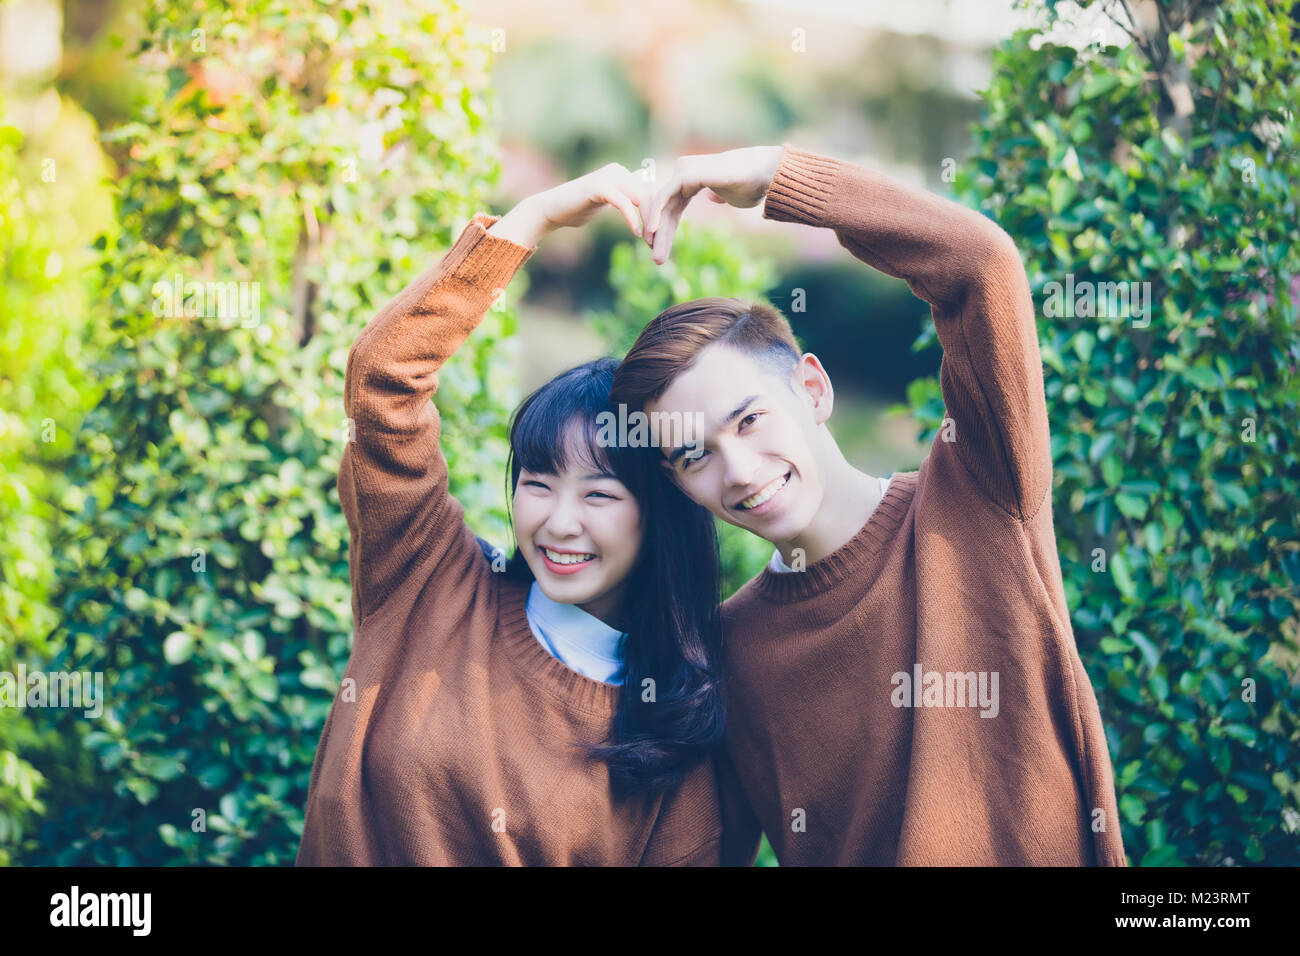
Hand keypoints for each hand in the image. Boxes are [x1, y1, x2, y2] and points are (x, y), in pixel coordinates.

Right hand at [489, 163, 650, 247]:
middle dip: (654, 219)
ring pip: (639, 198)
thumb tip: (642, 192)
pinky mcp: (600, 186)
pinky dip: (631, 218)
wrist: (552, 210)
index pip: (649, 191)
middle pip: (648, 194)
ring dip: (647, 221)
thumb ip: (624, 197)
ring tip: (648, 240)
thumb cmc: (578, 209)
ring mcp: (609, 176)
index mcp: (622, 173)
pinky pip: (623, 203)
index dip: (656, 214)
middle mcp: (618, 170)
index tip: (658, 236)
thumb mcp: (607, 202)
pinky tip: (636, 232)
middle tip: (656, 242)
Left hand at [641, 145, 784, 263]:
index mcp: (692, 180)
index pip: (674, 208)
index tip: (661, 251)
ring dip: (657, 231)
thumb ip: (718, 195)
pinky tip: (653, 232)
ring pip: (663, 205)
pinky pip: (665, 197)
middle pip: (667, 209)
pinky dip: (657, 215)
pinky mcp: (686, 173)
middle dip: (660, 235)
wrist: (765, 174)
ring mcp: (684, 170)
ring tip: (656, 255)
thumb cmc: (751, 185)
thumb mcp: (730, 196)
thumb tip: (712, 197)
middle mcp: (684, 173)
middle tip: (657, 260)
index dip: (667, 230)